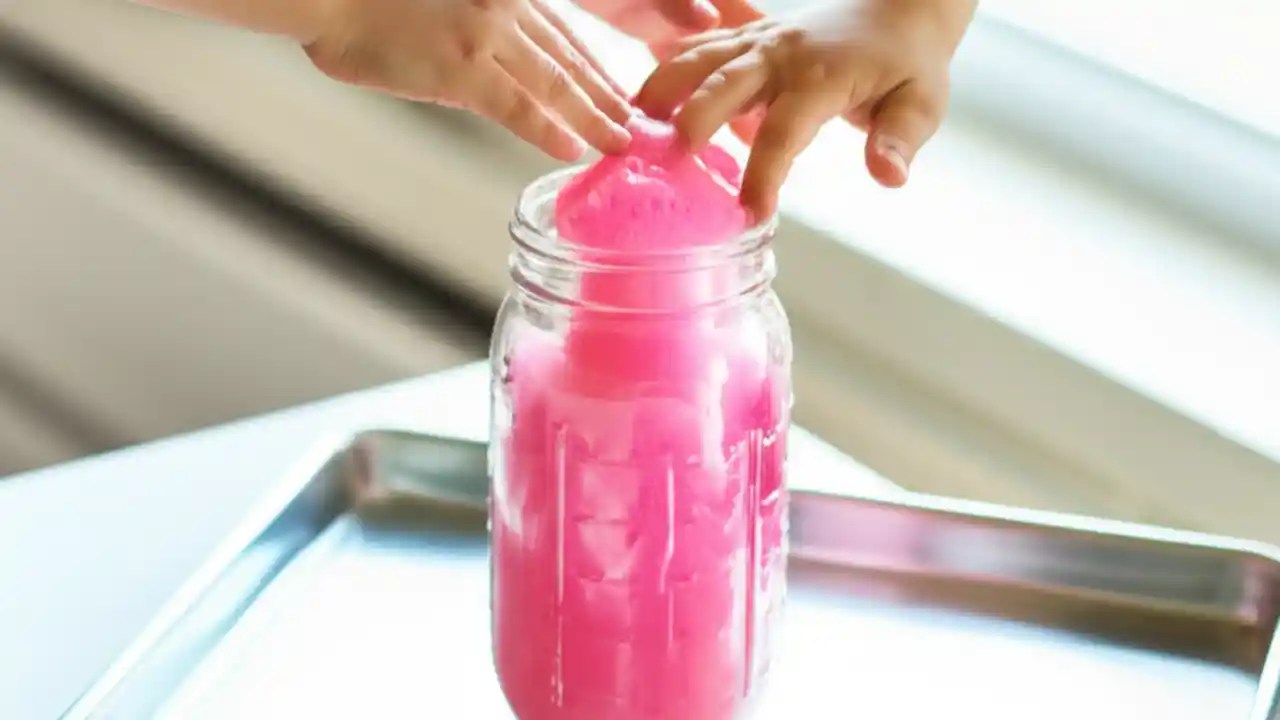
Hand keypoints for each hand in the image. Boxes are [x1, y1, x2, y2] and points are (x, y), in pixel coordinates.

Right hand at [306, 0, 634, 160]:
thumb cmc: (371, 5)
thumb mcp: (441, 8)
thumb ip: (479, 38)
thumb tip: (498, 82)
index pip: (563, 36)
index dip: (596, 70)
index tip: (620, 96)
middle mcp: (503, 8)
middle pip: (570, 59)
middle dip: (607, 95)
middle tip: (634, 126)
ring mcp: (485, 36)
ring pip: (557, 84)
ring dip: (595, 117)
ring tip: (620, 143)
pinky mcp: (462, 68)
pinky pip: (519, 106)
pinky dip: (549, 130)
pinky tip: (573, 148)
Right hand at [636, 0, 975, 215]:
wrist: (899, 7)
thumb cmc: (908, 65)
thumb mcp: (920, 104)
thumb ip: (898, 140)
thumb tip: (889, 177)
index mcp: (822, 77)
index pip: (785, 132)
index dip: (764, 175)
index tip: (750, 216)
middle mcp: (783, 54)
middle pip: (725, 87)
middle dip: (694, 123)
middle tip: (664, 164)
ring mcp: (761, 40)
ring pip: (701, 59)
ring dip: (664, 90)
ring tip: (629, 125)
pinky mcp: (748, 36)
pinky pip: (701, 49)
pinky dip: (668, 70)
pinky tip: (640, 102)